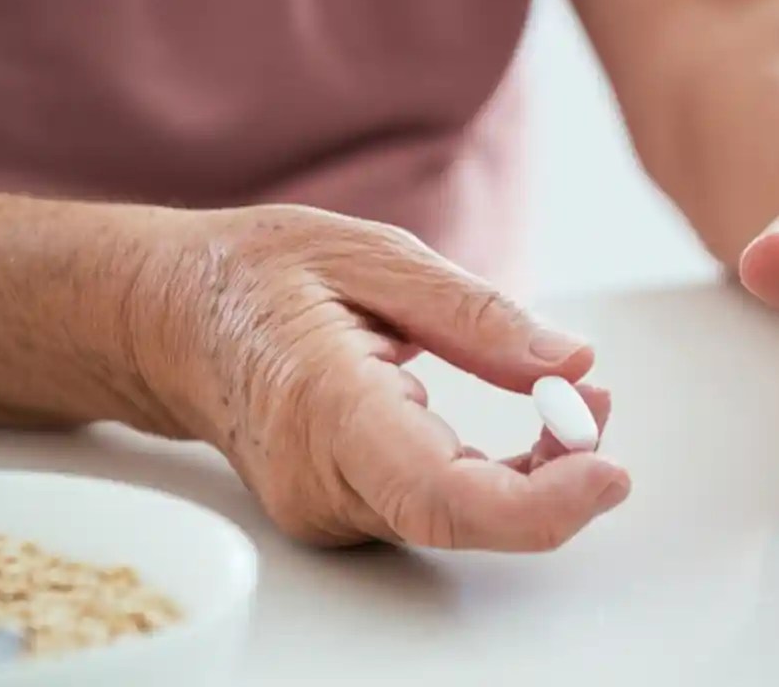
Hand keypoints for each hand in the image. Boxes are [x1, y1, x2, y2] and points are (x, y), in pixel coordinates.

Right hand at [130, 205, 629, 549]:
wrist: (168, 322)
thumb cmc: (258, 277)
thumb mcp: (373, 256)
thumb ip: (477, 316)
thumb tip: (574, 365)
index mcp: (324, 404)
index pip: (440, 494)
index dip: (539, 502)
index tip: (610, 472)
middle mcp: (318, 479)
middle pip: (464, 517)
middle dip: (559, 477)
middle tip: (600, 406)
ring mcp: (323, 507)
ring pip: (459, 520)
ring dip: (539, 477)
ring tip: (575, 404)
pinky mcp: (340, 511)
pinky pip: (440, 512)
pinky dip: (504, 480)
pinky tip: (537, 432)